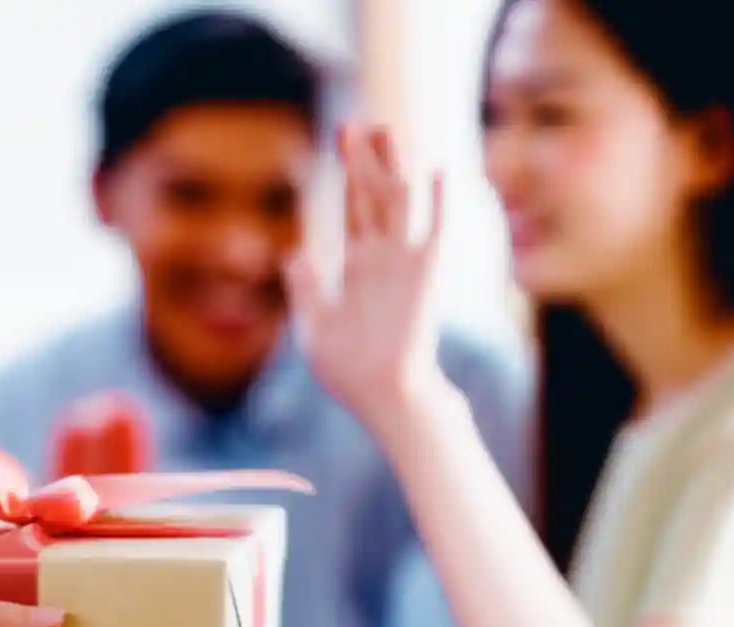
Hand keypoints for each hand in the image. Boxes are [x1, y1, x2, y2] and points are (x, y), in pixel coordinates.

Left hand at [285, 124, 445, 425]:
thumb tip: (293, 254)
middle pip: (375, 195)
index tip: (341, 138)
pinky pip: (435, 232)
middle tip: (356, 121)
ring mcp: (404, 264)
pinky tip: (440, 171)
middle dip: (366, 158)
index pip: (353, 209)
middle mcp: (381, 259)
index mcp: (356, 269)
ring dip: (394, 165)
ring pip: (399, 202)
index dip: (348, 174)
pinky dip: (438, 203)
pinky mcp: (425, 276)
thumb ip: (305, 290)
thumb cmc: (349, 374)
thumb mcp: (313, 330)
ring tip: (388, 127)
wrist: (383, 398)